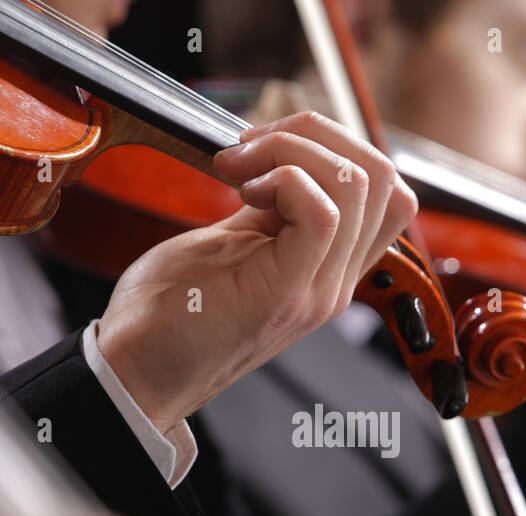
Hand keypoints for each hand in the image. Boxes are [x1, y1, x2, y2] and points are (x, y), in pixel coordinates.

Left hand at [95, 111, 418, 433]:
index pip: (388, 194)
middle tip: (250, 148)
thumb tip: (280, 158)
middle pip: (384, 179)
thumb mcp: (231, 242)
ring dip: (293, 152)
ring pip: (360, 186)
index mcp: (328, 269)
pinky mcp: (286, 293)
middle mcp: (335, 283)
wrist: (137, 370)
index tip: (264, 150)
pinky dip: (283, 179)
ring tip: (240, 168)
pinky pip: (323, 213)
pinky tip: (242, 191)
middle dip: (316, 135)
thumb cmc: (172, 310)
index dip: (333, 147)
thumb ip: (269, 209)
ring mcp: (318, 290)